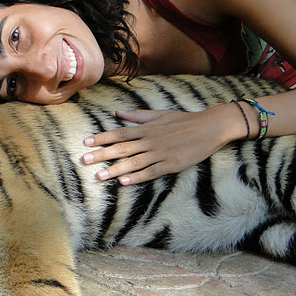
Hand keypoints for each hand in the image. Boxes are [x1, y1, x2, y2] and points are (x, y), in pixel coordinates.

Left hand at [82, 105, 239, 184]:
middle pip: (122, 148)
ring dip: (116, 169)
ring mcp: (161, 153)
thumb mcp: (160, 114)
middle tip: (85, 160)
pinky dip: (138, 177)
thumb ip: (138, 115)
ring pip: (134, 162)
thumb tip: (118, 113)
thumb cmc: (185, 120)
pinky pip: (152, 172)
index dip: (102, 137)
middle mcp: (151, 140)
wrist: (211, 127)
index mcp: (147, 128)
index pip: (120, 133)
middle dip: (102, 154)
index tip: (86, 142)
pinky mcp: (172, 164)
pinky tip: (125, 182)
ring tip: (100, 176)